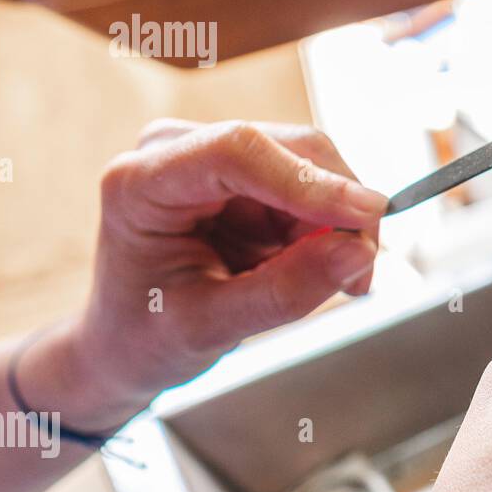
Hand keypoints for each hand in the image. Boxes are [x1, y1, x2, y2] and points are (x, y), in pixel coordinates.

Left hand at [60, 120, 387, 430]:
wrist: (126, 343)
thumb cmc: (146, 337)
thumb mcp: (211, 328)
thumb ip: (284, 292)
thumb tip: (357, 254)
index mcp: (141, 183)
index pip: (236, 153)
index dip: (308, 181)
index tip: (366, 216)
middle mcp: (176, 150)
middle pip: (288, 149)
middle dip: (339, 207)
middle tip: (361, 274)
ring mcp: (213, 155)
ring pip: (313, 164)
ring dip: (341, 220)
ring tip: (342, 280)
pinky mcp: (246, 171)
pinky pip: (314, 184)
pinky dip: (333, 224)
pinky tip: (324, 264)